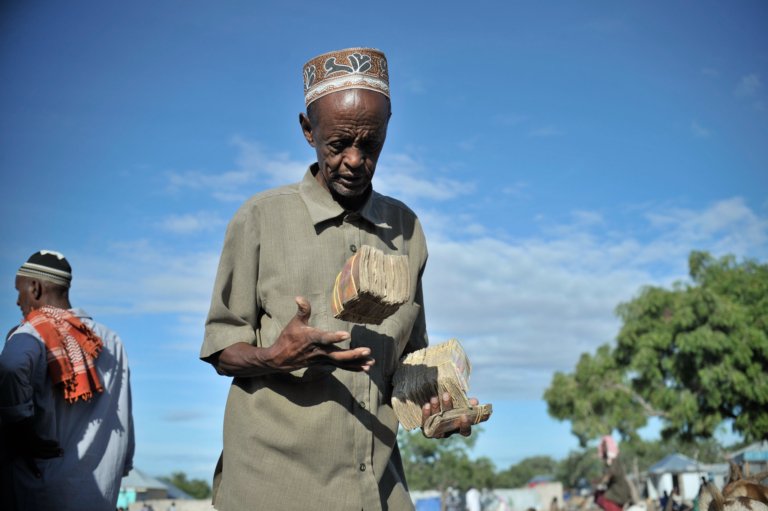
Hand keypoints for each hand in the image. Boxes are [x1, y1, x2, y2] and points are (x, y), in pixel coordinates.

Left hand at [4, 417, 62, 477]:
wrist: (19, 431)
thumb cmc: (15, 441)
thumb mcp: (11, 450)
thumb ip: (12, 456)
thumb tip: (10, 461)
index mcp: (27, 456)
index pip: (31, 465)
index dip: (35, 471)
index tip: (39, 476)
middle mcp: (34, 452)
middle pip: (45, 456)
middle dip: (53, 456)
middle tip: (61, 456)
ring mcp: (38, 446)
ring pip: (48, 450)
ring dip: (55, 451)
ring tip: (62, 451)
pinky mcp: (40, 441)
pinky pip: (48, 443)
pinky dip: (53, 443)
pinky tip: (58, 443)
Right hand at [212, 296, 374, 376]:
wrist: (280, 359)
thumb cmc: (288, 338)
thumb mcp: (294, 323)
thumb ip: (302, 310)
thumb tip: (299, 297)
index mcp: (312, 339)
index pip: (324, 338)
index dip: (335, 337)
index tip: (347, 335)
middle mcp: (319, 351)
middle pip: (337, 355)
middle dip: (353, 354)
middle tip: (367, 351)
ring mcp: (322, 359)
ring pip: (341, 363)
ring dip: (357, 363)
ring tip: (371, 362)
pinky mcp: (324, 363)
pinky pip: (341, 367)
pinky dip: (353, 368)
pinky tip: (365, 368)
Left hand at [421, 392, 479, 438]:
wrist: (433, 407)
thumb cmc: (451, 406)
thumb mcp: (459, 404)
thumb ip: (467, 403)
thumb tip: (475, 401)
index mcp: (459, 427)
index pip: (465, 431)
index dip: (465, 425)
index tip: (465, 414)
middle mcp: (449, 431)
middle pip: (449, 423)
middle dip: (448, 407)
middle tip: (446, 394)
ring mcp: (437, 431)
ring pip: (436, 422)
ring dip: (435, 408)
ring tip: (434, 397)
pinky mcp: (426, 428)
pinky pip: (425, 423)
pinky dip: (426, 414)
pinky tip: (426, 404)